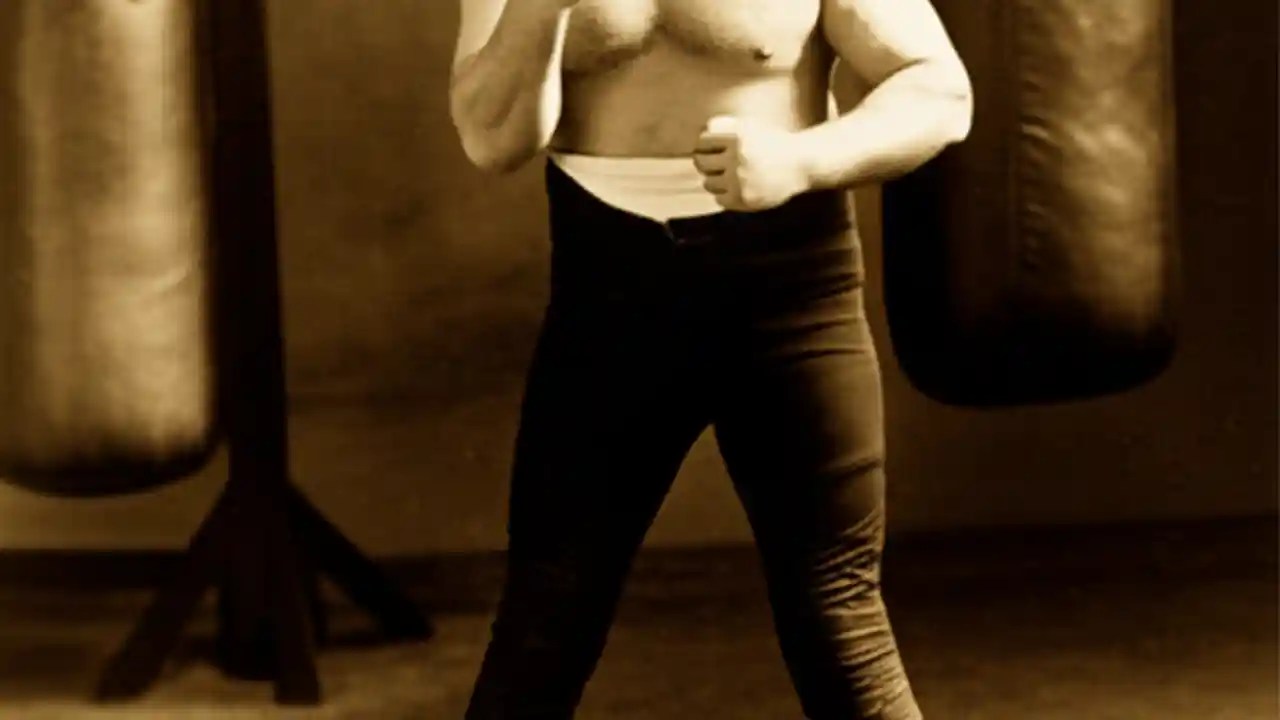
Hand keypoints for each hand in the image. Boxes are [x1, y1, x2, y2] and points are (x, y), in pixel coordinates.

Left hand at [692, 116, 810, 211]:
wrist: (801, 163)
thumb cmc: (771, 142)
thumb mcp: (750, 125)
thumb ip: (723, 126)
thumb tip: (696, 137)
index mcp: (737, 134)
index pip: (703, 141)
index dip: (705, 145)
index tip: (712, 148)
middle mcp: (738, 156)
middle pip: (701, 162)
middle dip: (706, 162)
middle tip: (717, 164)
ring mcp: (741, 179)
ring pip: (708, 182)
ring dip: (715, 180)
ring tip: (729, 177)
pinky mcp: (744, 198)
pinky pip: (719, 199)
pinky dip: (725, 195)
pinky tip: (737, 189)